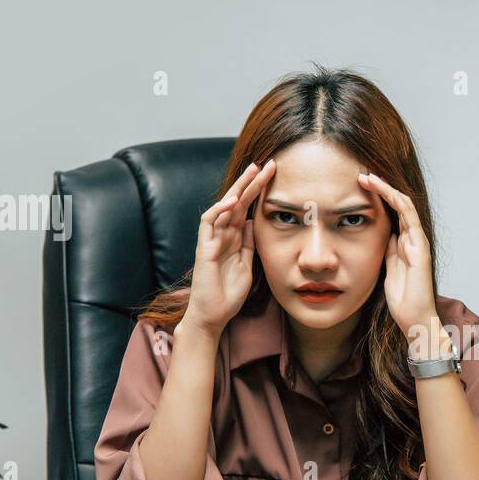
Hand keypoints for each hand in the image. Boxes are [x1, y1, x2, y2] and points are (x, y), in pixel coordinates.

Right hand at [183, 159, 275, 335]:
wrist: (213, 316)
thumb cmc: (228, 294)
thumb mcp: (247, 264)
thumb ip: (249, 244)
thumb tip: (252, 222)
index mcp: (233, 238)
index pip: (246, 208)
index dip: (258, 191)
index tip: (274, 175)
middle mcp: (221, 235)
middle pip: (236, 201)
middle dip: (250, 182)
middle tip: (265, 163)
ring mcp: (211, 240)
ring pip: (223, 206)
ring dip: (238, 188)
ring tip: (252, 172)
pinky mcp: (204, 249)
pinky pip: (209, 223)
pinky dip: (220, 210)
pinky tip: (233, 200)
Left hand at [357, 171, 438, 339]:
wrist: (414, 318)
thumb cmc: (403, 299)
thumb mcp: (388, 269)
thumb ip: (388, 252)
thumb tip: (384, 236)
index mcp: (405, 243)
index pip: (392, 212)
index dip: (378, 197)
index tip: (358, 186)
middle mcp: (413, 238)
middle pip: (398, 204)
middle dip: (380, 187)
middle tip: (361, 174)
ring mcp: (418, 242)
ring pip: (404, 205)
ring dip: (386, 189)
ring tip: (368, 177)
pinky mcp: (420, 248)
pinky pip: (410, 218)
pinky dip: (398, 202)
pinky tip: (386, 191)